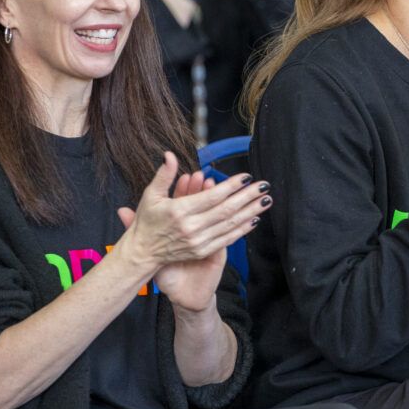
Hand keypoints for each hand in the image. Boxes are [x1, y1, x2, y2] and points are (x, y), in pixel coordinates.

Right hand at [116, 153, 269, 310]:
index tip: (246, 176)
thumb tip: (170, 155)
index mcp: (179, 211)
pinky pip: (227, 239)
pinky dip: (242, 229)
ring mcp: (198, 241)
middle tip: (265, 186)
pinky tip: (254, 219)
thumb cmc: (147, 222)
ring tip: (266, 200)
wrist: (142, 253)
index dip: (231, 186)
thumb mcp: (150, 196)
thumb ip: (164, 175)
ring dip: (251, 212)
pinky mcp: (202, 251)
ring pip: (230, 224)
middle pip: (226, 209)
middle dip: (248, 196)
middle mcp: (191, 227)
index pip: (212, 196)